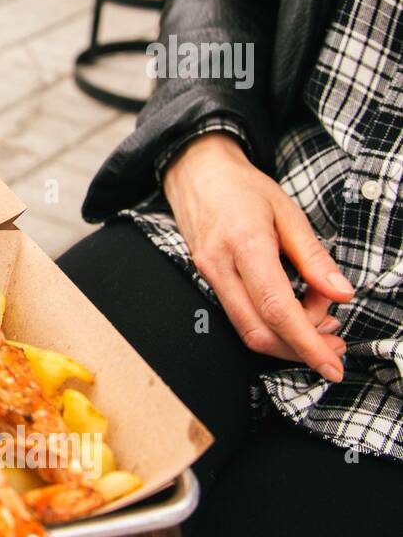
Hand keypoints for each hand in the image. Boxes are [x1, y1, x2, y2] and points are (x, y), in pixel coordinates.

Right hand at [162, 132, 353, 380]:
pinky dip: (270, 324)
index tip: (331, 363)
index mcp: (246, 244)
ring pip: (247, 330)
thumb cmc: (241, 188)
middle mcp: (221, 267)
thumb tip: (340, 293)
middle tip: (334, 342)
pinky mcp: (207, 281)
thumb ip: (314, 257)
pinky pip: (239, 316)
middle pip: (259, 331)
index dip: (306, 343)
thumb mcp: (289, 212)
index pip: (277, 308)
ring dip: (287, 339)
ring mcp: (208, 276)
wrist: (196, 173)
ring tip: (320, 324)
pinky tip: (293, 313)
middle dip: (300, 348)